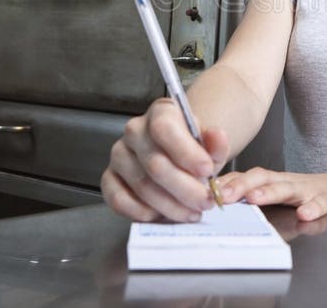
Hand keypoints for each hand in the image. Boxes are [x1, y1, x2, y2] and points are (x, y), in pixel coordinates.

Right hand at [101, 98, 229, 222]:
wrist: (176, 158)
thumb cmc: (192, 151)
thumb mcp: (210, 145)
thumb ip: (216, 143)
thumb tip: (217, 136)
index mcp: (161, 112)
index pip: (165, 129)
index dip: (186, 153)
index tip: (207, 171)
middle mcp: (135, 130)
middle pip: (155, 164)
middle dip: (185, 188)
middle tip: (205, 201)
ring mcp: (119, 154)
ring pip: (142, 186)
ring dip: (170, 205)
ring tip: (191, 211)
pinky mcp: (109, 178)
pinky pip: (119, 200)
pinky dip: (143, 212)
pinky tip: (162, 214)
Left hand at [218, 168, 326, 222]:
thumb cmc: (308, 197)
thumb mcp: (280, 199)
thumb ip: (256, 204)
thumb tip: (221, 213)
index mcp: (272, 183)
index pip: (243, 178)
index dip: (224, 183)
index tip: (201, 191)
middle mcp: (287, 182)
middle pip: (260, 177)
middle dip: (239, 185)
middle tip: (221, 196)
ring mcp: (308, 190)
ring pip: (287, 188)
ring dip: (269, 192)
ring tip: (254, 198)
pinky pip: (321, 203)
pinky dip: (313, 209)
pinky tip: (305, 215)